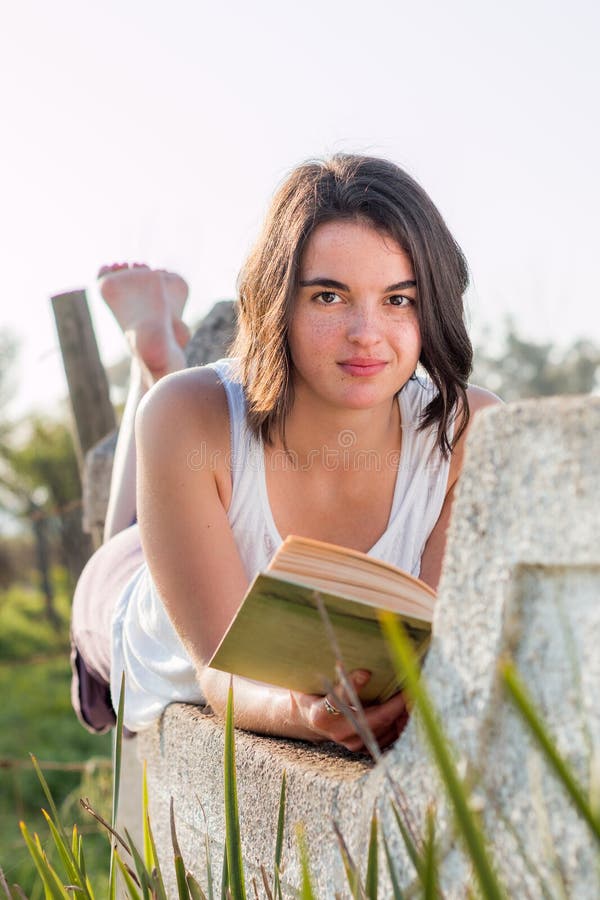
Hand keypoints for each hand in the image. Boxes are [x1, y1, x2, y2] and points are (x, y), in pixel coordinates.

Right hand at [290, 670, 408, 752]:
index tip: (366, 672)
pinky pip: (386, 738)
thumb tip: (356, 664)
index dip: (352, 686)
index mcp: (321, 714)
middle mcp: (336, 732)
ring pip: (382, 730)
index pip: (338, 700)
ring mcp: (350, 743)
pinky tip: (408, 711)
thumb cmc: (316, 693)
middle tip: (409, 688)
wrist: (310, 718)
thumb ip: (336, 677)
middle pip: (370, 720)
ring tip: (414, 697)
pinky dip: (399, 724)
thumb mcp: (318, 681)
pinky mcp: (362, 748)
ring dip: (400, 715)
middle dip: (393, 704)